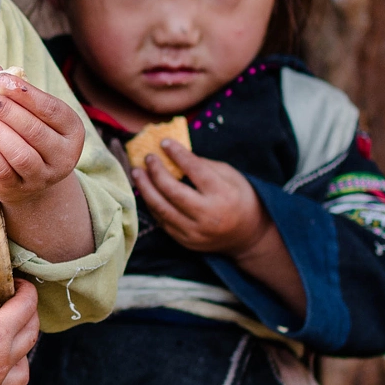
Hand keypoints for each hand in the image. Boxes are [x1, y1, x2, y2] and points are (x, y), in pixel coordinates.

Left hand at [0, 72, 91, 261]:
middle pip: (34, 130)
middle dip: (4, 109)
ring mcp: (44, 176)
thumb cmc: (29, 134)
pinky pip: (3, 169)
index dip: (25, 93)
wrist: (29, 177)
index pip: (51, 109)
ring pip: (19, 152)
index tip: (0, 79)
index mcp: (72, 130)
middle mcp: (64, 156)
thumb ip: (12, 88)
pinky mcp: (20, 188)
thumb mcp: (28, 110)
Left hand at [131, 145, 263, 254]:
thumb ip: (205, 165)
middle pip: (173, 192)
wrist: (248, 236)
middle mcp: (208, 215)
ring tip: (137, 173)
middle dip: (156, 172)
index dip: (178, 154)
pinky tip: (147, 191)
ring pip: (162, 209)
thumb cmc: (240, 199)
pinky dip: (153, 205)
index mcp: (223, 194)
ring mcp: (195, 232)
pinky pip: (163, 221)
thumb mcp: (231, 176)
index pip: (196, 171)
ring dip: (146, 189)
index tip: (164, 142)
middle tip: (148, 158)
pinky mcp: (186, 242)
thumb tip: (176, 154)